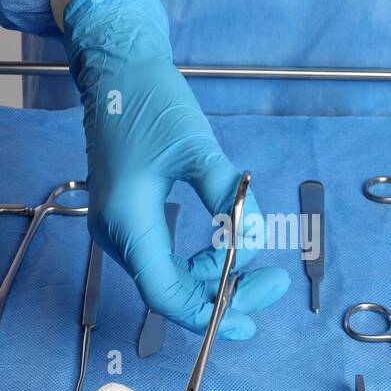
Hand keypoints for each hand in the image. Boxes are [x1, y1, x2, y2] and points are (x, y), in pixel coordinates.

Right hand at [64, 0, 288, 338]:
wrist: (115, 69)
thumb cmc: (150, 100)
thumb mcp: (198, 148)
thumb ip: (228, 197)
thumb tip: (252, 240)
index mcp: (127, 220)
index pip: (167, 294)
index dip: (209, 316)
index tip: (250, 321)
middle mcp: (116, 233)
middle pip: (173, 290)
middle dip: (225, 292)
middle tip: (274, 280)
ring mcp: (119, 228)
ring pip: (172, 275)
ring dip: (216, 273)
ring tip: (257, 251)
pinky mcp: (128, 218)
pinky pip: (166, 256)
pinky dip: (201, 258)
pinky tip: (230, 243)